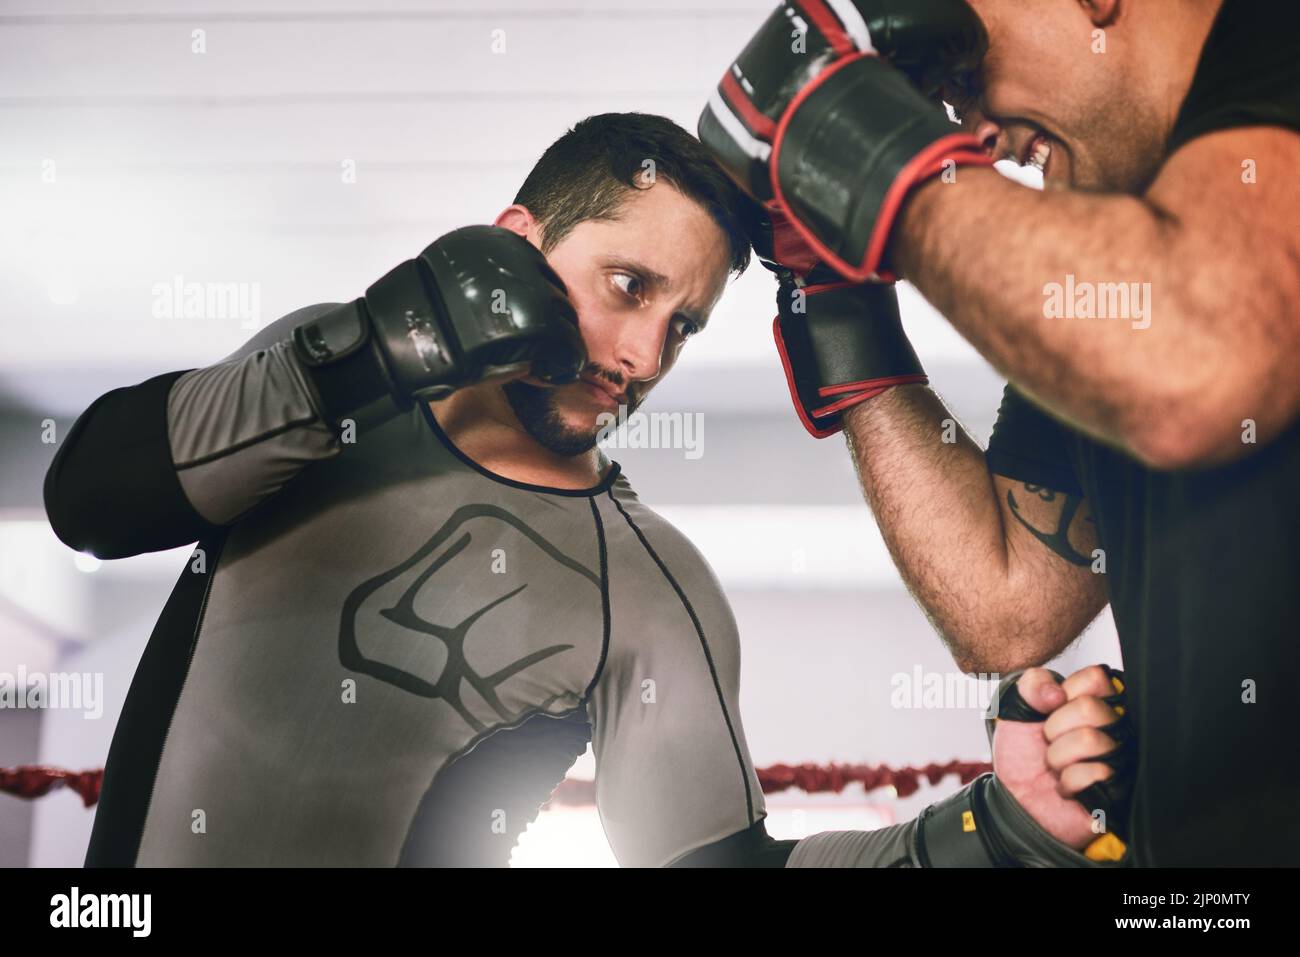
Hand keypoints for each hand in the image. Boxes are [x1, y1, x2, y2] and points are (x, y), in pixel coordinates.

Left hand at [991, 665, 1126, 849]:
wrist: (1018, 799)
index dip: (1063, 695)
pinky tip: (1069, 787)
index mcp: (1098, 701)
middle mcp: (1117, 727)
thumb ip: (1032, 685)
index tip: (1051, 711)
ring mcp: (1123, 758)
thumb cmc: (1024, 753)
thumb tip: (1056, 694)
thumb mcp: (1017, 709)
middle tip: (1050, 743)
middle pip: (1091, 708)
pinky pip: (1094, 773)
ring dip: (1058, 757)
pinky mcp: (1121, 789)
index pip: (1096, 678)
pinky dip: (1069, 782)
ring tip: (1057, 766)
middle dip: (1054, 729)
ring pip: (1090, 740)